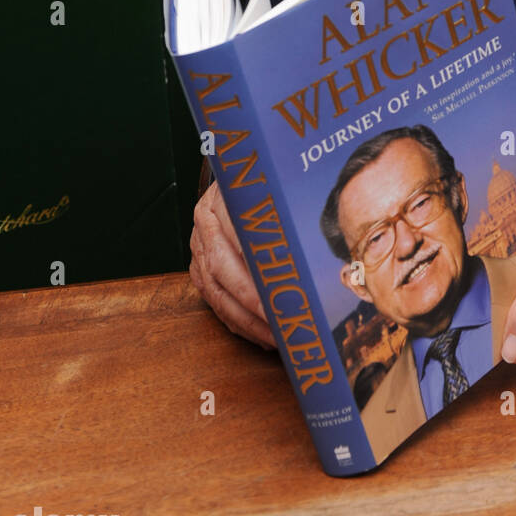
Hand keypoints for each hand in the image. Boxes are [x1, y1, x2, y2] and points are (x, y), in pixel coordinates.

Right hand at [189, 181, 275, 348]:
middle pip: (223, 268)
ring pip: (216, 293)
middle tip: (280, 319)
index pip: (237, 233)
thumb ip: (282, 205)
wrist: (230, 179)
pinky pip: (215, 304)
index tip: (279, 282)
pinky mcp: (197, 271)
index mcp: (220, 200)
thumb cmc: (258, 185)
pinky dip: (239, 323)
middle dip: (252, 299)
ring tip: (275, 336)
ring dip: (247, 319)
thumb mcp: (269, 185)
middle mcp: (204, 226)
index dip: (256, 261)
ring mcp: (198, 249)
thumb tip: (317, 224)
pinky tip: (262, 335)